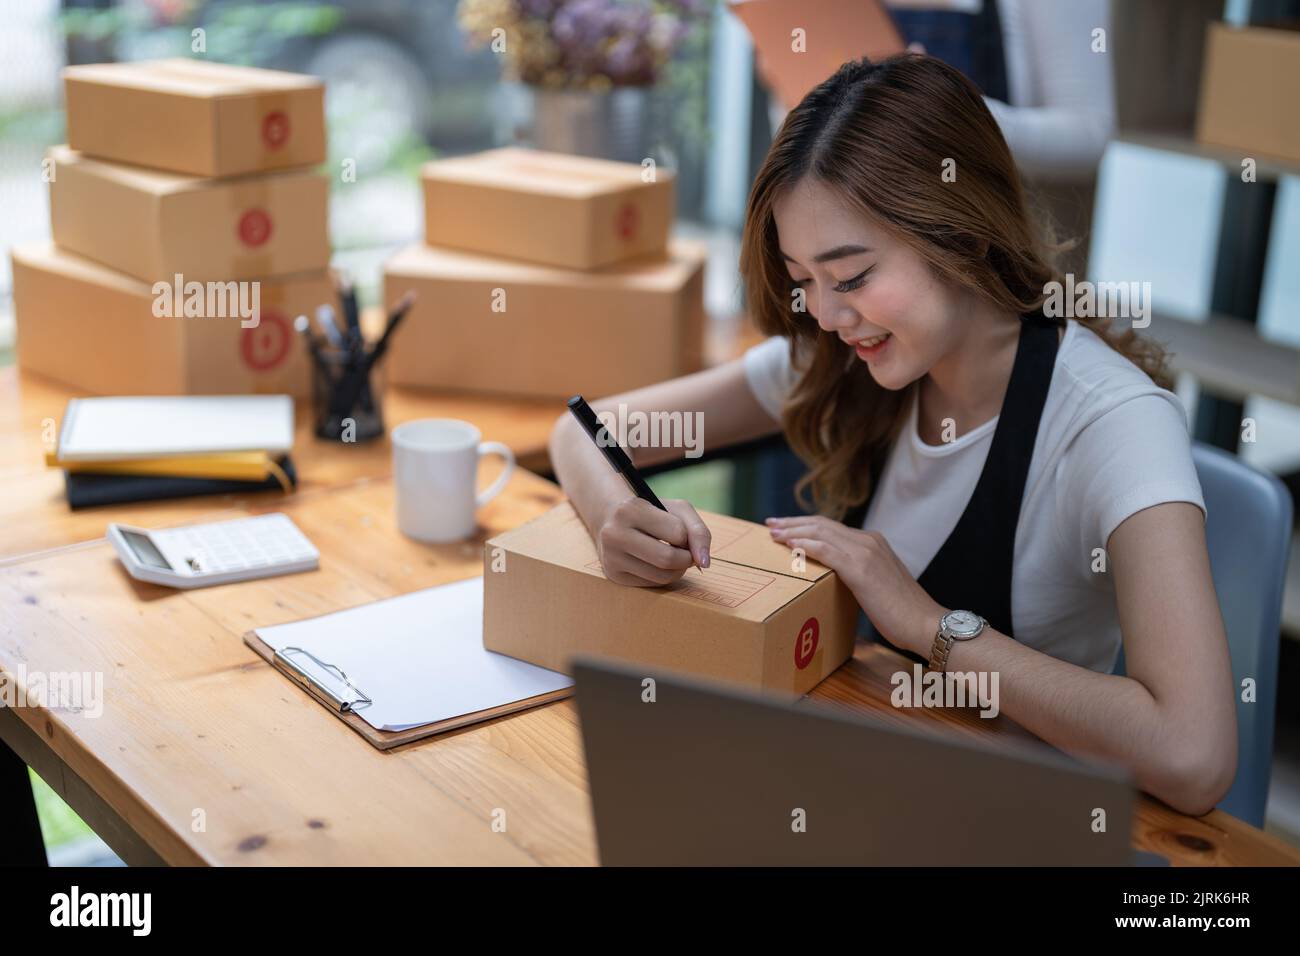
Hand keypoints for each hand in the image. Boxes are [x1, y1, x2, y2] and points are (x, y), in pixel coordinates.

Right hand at [596, 497, 710, 587]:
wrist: (611, 519)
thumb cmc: (651, 513)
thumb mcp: (676, 510)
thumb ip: (698, 531)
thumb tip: (704, 563)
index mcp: (630, 509)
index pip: (677, 533)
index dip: (686, 536)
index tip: (681, 533)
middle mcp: (615, 534)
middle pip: (668, 559)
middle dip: (686, 558)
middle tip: (685, 552)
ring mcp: (611, 557)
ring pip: (662, 577)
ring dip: (677, 570)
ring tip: (673, 557)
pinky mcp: (613, 575)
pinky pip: (652, 584)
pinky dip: (663, 576)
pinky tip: (657, 564)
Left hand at [765, 515, 943, 655]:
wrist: (924, 623)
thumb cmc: (902, 612)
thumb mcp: (876, 585)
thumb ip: (857, 575)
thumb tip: (835, 580)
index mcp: (873, 542)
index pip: (831, 527)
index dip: (806, 525)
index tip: (785, 527)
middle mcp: (869, 541)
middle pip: (822, 524)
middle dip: (793, 522)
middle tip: (771, 523)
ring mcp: (865, 552)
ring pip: (821, 533)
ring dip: (793, 531)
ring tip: (773, 533)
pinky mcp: (861, 569)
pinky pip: (827, 551)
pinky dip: (805, 545)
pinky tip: (790, 545)